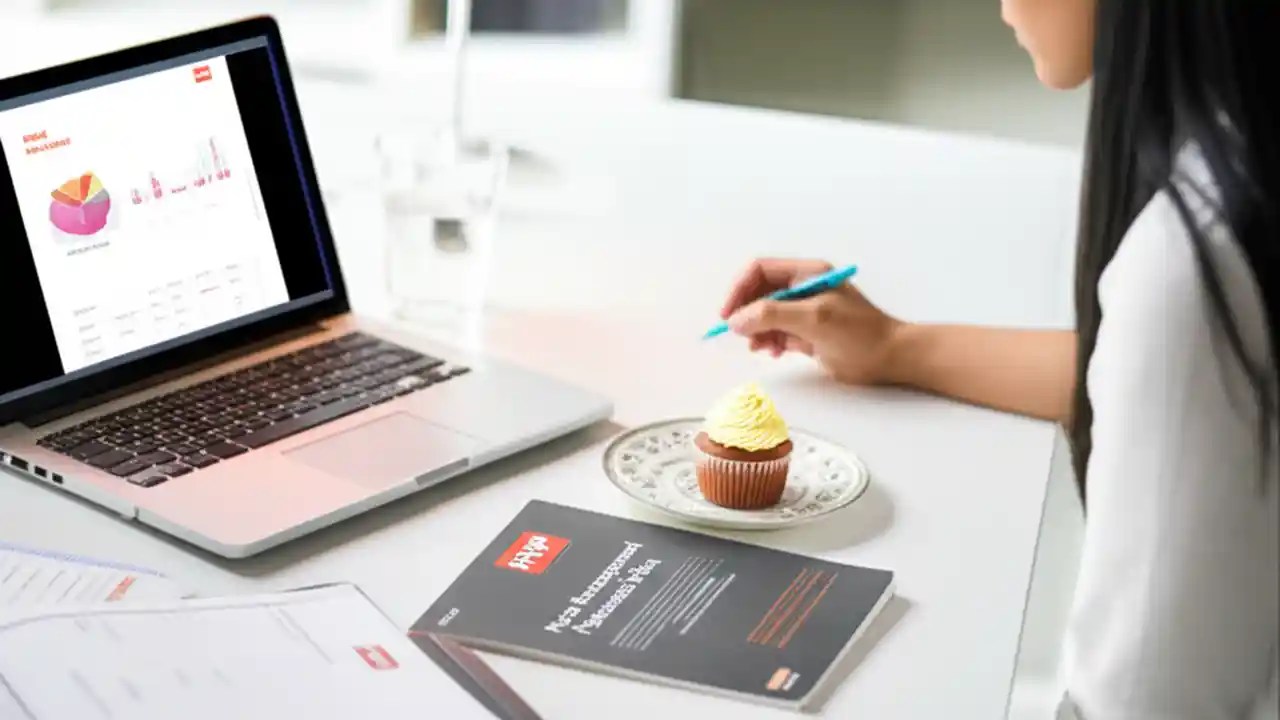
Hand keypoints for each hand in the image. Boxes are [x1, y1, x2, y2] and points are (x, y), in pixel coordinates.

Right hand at [719, 258, 904, 384]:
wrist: (890, 358)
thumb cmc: (860, 334)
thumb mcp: (814, 319)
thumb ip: (773, 316)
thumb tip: (737, 320)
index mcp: (807, 273)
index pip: (759, 270)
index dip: (739, 290)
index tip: (728, 315)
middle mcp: (803, 288)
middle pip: (759, 292)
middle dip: (745, 312)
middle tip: (739, 335)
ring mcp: (805, 310)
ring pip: (765, 314)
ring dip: (755, 330)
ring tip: (759, 347)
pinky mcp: (807, 333)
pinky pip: (776, 332)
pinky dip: (768, 341)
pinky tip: (772, 352)